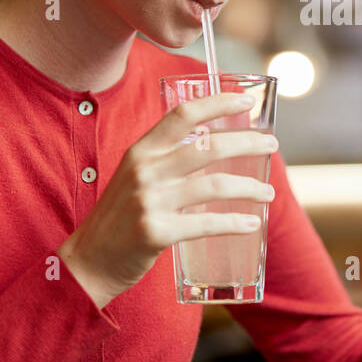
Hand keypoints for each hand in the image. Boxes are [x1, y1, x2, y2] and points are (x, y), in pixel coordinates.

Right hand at [58, 91, 277, 309]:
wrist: (88, 261)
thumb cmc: (120, 217)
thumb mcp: (135, 176)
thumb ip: (167, 160)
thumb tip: (215, 146)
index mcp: (141, 151)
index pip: (183, 114)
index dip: (218, 102)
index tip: (246, 99)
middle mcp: (145, 170)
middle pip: (209, 146)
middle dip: (248, 143)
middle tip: (272, 146)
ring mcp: (149, 201)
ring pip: (215, 185)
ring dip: (250, 189)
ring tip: (269, 194)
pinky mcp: (155, 232)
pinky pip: (206, 223)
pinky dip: (234, 223)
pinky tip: (251, 224)